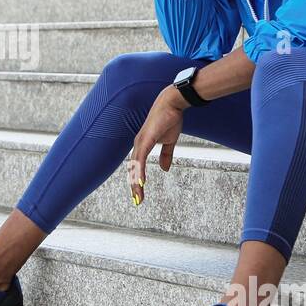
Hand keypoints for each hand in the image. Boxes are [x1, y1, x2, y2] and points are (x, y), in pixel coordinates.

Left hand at [126, 85, 188, 205]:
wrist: (172, 104)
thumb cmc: (170, 119)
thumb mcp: (170, 141)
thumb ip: (166, 155)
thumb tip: (165, 169)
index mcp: (142, 146)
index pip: (137, 168)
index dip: (138, 182)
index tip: (140, 195)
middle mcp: (138, 145)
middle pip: (133, 170)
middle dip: (135, 187)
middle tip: (137, 201)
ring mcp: (140, 143)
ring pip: (135, 167)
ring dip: (136, 183)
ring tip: (138, 196)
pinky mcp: (145, 140)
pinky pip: (140, 160)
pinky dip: (140, 171)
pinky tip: (141, 182)